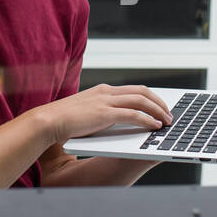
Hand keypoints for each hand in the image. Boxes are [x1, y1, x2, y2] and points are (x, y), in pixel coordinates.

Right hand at [35, 84, 172, 142]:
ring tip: (166, 121)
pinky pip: (133, 114)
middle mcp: (106, 92)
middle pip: (142, 91)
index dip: (149, 97)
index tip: (158, 106)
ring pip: (141, 100)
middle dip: (159, 102)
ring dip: (157, 110)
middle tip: (168, 113)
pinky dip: (147, 120)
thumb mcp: (85, 113)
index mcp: (101, 90)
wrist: (47, 121)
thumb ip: (99, 113)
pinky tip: (154, 126)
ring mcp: (106, 101)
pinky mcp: (105, 113)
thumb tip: (114, 121)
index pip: (132, 89)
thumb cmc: (62, 121)